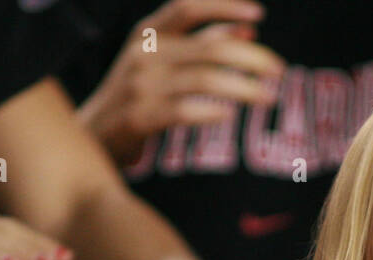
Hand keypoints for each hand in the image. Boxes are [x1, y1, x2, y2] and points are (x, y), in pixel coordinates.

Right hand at [79, 0, 285, 164]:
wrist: (93, 134)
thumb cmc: (136, 94)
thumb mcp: (164, 60)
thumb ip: (203, 42)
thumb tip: (249, 28)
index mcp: (148, 33)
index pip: (188, 7)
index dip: (224, 6)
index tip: (258, 13)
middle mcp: (144, 54)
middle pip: (209, 48)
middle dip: (252, 58)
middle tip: (279, 69)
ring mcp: (141, 86)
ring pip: (204, 80)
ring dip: (243, 88)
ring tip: (268, 96)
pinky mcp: (140, 117)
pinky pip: (185, 111)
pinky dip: (211, 111)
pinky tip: (229, 114)